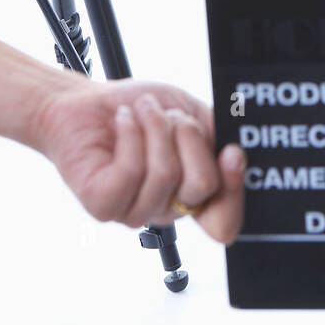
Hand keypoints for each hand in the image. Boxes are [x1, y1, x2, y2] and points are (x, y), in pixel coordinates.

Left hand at [33, 77, 245, 242]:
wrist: (89, 101)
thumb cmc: (142, 110)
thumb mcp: (192, 115)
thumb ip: (217, 136)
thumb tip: (235, 154)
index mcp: (192, 195)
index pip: (224, 223)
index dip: (233, 192)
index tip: (231, 152)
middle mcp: (166, 210)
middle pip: (201, 186)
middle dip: (189, 135)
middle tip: (170, 116)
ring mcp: (134, 212)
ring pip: (166, 173)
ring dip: (156, 126)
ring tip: (142, 110)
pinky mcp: (103, 205)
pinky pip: (131, 171)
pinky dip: (130, 133)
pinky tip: (123, 121)